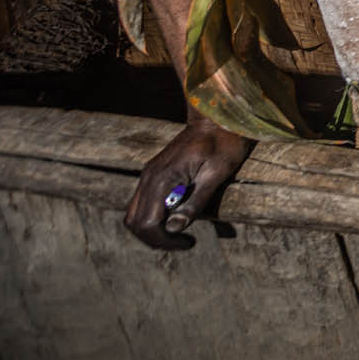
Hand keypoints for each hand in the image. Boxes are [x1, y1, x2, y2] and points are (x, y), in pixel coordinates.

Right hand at [124, 121, 251, 249]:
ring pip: (135, 213)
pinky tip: (178, 216)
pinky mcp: (155, 173)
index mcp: (161, 178)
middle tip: (183, 242)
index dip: (164, 240)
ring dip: (153, 228)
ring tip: (180, 232)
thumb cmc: (224, 143)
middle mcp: (149, 177)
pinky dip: (155, 215)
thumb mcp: (216, 174)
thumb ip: (195, 202)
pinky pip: (145, 202)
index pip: (147, 222)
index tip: (188, 242)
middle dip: (156, 238)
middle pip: (135, 221)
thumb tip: (174, 228)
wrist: (217, 117)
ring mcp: (149, 174)